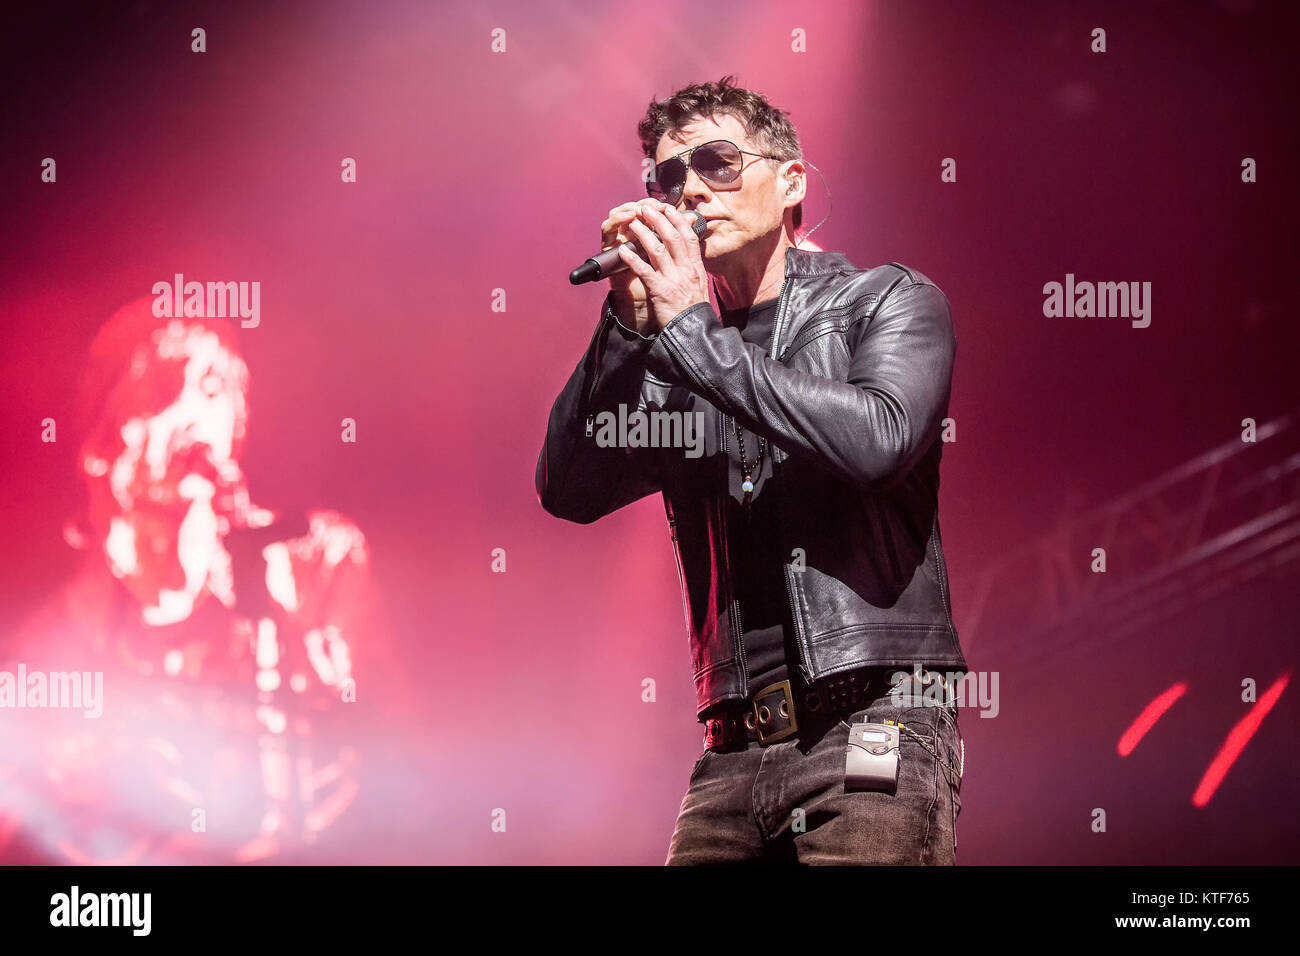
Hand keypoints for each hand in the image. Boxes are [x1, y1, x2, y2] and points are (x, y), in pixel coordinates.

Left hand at [617, 201, 710, 332]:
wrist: (693, 331)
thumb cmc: (693, 309)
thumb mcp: (699, 283)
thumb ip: (693, 266)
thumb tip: (690, 250)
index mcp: (695, 267)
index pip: (689, 236)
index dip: (678, 220)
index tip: (669, 209)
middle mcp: (685, 269)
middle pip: (672, 237)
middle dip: (658, 219)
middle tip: (646, 209)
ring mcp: (673, 279)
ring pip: (657, 249)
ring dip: (643, 233)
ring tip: (633, 223)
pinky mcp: (660, 291)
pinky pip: (644, 270)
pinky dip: (632, 258)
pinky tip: (623, 250)